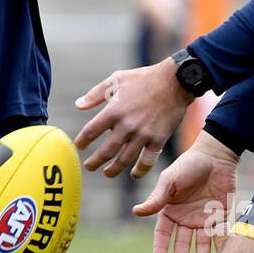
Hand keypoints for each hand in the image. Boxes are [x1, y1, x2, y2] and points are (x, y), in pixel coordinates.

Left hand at [74, 58, 191, 177]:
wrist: (175, 81)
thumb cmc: (143, 78)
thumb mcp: (116, 80)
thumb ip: (95, 94)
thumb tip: (78, 105)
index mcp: (114, 110)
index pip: (91, 132)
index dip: (82, 142)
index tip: (79, 146)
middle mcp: (127, 125)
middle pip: (106, 151)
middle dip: (94, 162)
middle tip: (89, 166)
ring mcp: (143, 134)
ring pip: (124, 159)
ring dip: (113, 170)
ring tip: (107, 173)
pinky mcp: (158, 139)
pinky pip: (147, 160)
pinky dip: (140, 170)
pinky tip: (134, 174)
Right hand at [135, 130, 238, 252]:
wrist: (215, 156)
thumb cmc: (188, 165)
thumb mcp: (169, 181)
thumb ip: (156, 198)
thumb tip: (136, 211)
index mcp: (170, 211)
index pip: (163, 234)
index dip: (160, 248)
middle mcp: (186, 219)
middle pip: (182, 244)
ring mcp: (204, 220)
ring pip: (201, 245)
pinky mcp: (221, 218)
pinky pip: (221, 236)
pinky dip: (221, 248)